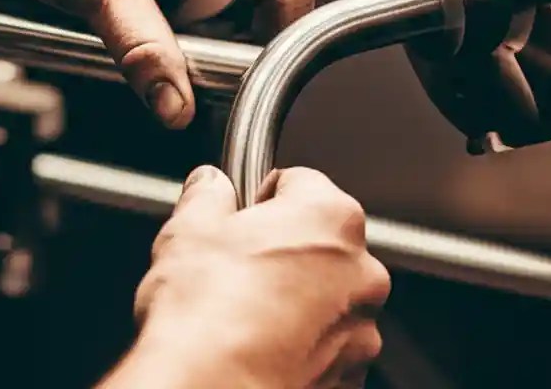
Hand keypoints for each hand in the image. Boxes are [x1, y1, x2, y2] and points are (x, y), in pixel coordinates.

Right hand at [113, 166, 389, 388]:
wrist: (214, 388)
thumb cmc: (207, 312)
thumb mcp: (189, 229)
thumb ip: (206, 194)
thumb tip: (209, 184)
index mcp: (329, 217)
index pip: (299, 182)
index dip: (260, 197)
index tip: (238, 216)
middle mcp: (360, 270)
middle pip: (320, 242)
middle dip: (283, 250)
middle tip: (235, 267)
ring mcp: (361, 327)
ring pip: (326, 297)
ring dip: (295, 300)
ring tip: (241, 313)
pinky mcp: (350, 375)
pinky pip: (326, 346)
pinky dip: (300, 344)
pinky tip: (259, 345)